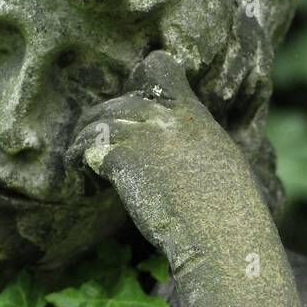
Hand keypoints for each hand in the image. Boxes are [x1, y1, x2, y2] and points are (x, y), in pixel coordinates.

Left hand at [68, 51, 252, 266]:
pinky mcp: (123, 157)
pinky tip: (78, 173)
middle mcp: (168, 116)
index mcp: (195, 115)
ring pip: (98, 120)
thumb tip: (180, 162)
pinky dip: (78, 158)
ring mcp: (144, 133)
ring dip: (85, 139)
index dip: (140, 81)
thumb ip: (197, 148)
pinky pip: (87, 146)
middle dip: (104, 120)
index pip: (161, 69)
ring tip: (78, 160)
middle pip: (120, 100)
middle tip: (94, 143)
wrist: (222, 237)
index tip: (132, 102)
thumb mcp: (223, 166)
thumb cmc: (228, 219)